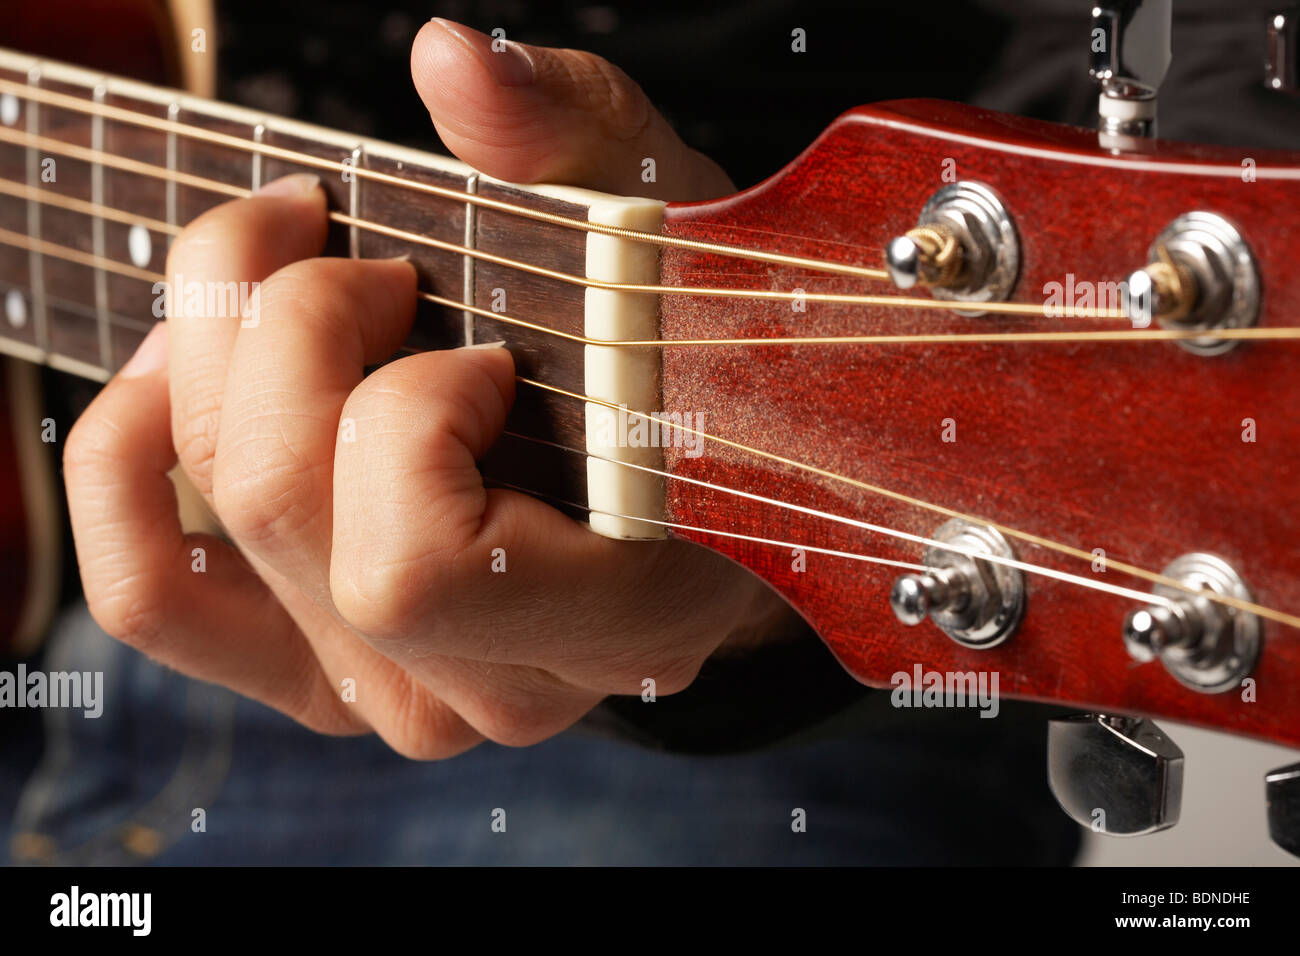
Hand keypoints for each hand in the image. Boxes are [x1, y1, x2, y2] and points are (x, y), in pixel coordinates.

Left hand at [63, 19, 795, 756]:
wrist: (676, 481)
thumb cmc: (681, 363)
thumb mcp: (656, 235)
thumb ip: (575, 143)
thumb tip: (449, 59)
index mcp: (611, 618)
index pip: (414, 566)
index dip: (411, 414)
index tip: (486, 341)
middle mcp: (492, 689)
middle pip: (285, 511)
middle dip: (299, 330)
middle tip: (374, 265)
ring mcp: (394, 691)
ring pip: (211, 535)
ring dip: (209, 367)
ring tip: (273, 282)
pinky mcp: (317, 668)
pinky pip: (156, 597)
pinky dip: (127, 470)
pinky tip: (175, 378)